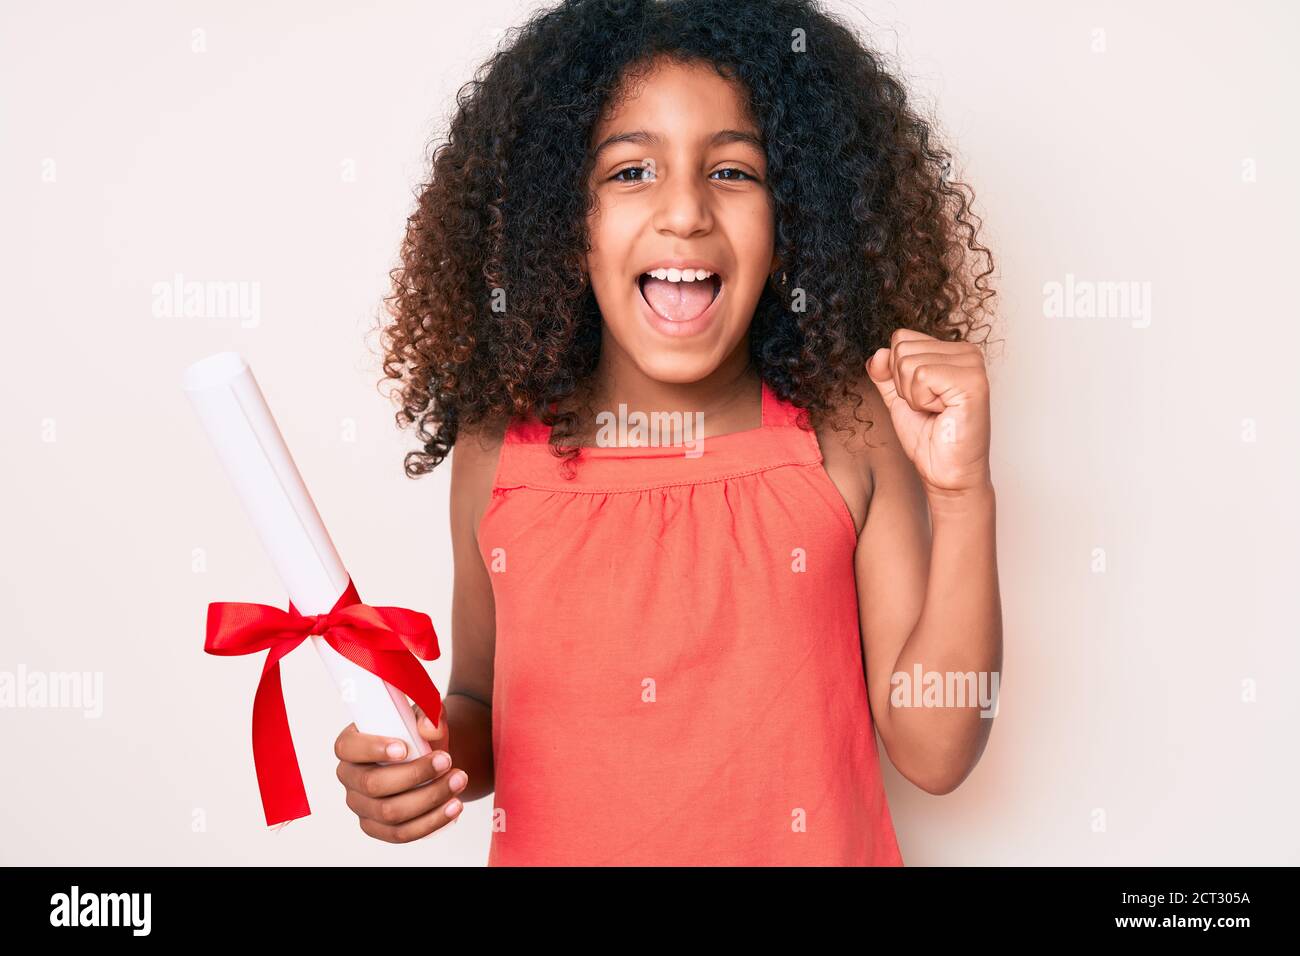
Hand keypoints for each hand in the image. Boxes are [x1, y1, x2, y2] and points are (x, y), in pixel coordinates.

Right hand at [334, 701, 467, 842]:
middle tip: (447, 761)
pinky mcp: (378, 827)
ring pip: (390, 812)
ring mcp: (361, 806)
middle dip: (415, 774)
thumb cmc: (418, 734)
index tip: (404, 748)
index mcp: (351, 745)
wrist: (432, 757)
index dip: (372, 748)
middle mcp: (350, 777)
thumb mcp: (426, 713)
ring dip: (429, 798)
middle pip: (373, 784)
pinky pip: (401, 834)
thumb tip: (430, 727)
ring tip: (458, 781)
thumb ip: (429, 712)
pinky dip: (430, 822)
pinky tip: (453, 806)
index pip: (348, 748)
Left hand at [866, 329, 991, 496]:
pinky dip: (921, 401)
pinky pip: (921, 376)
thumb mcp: (898, 399)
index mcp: (952, 350)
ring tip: (935, 411)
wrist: (945, 473)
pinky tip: (941, 413)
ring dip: (913, 396)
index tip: (921, 399)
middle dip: (904, 386)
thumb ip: (885, 373)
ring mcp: (972, 364)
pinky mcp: (973, 381)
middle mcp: (967, 351)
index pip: (901, 338)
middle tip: (929, 408)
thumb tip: (877, 352)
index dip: (897, 375)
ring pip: (908, 362)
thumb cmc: (929, 438)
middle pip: (902, 349)